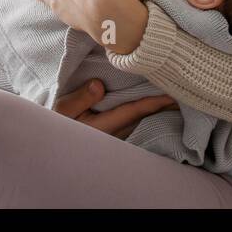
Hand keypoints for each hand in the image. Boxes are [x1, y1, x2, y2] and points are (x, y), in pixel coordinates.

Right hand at [52, 79, 179, 139]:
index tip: (173, 94)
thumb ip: (80, 98)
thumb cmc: (54, 124)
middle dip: (162, 107)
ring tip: (172, 100)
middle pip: (142, 118)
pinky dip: (143, 115)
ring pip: (139, 122)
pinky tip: (151, 110)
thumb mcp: (62, 110)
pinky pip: (131, 124)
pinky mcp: (109, 137)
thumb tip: (100, 85)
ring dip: (155, 111)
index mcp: (102, 126)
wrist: (49, 146)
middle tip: (183, 93)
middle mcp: (111, 134)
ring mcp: (111, 138)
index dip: (154, 102)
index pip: (134, 111)